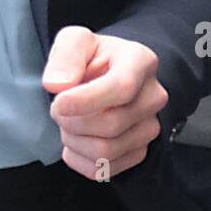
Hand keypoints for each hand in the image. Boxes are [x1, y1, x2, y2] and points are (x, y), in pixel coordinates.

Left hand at [42, 27, 167, 180]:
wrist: (107, 76)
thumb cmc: (92, 58)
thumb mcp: (75, 41)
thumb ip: (66, 55)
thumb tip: (57, 84)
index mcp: (141, 61)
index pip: (121, 88)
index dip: (86, 101)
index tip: (58, 103)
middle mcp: (153, 96)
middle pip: (111, 124)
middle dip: (72, 121)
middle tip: (58, 108)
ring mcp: (149, 127)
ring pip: (106, 151)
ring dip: (73, 140)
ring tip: (67, 122)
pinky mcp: (139, 151)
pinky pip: (103, 170)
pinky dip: (79, 160)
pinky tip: (74, 140)